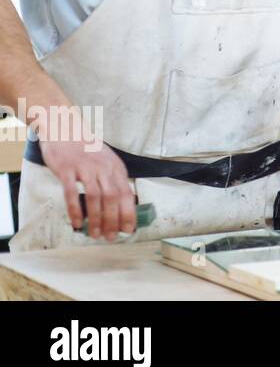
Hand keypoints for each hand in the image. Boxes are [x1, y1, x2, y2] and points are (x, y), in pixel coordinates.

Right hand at [38, 118, 134, 239]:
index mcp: (116, 167)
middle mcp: (103, 167)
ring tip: (95, 234)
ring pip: (95, 198)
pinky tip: (77, 223)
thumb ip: (112, 180)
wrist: (64, 129)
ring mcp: (85, 168)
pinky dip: (75, 210)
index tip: (129, 230)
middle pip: (113, 198)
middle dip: (113, 221)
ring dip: (96, 219)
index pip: (127, 194)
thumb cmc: (86, 149)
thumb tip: (120, 205)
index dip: (129, 213)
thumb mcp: (106, 161)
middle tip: (111, 237)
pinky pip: (72, 193)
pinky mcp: (67, 169)